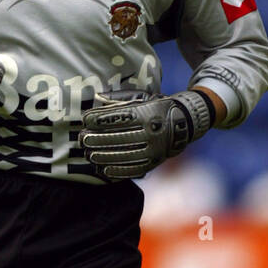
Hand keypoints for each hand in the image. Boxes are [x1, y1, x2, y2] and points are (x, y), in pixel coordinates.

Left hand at [79, 88, 213, 180]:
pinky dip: (116, 171)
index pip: (120, 117)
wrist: (185, 124)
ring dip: (103, 156)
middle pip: (120, 138)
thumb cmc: (156, 107)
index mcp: (149, 113)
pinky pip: (133, 169)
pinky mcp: (154, 162)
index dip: (100, 119)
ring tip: (88, 154)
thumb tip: (96, 97)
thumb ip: (120, 98)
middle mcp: (153, 132)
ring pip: (125, 155)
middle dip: (98, 139)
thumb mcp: (143, 97)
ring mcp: (154, 149)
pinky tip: (102, 169)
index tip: (85, 119)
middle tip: (82, 139)